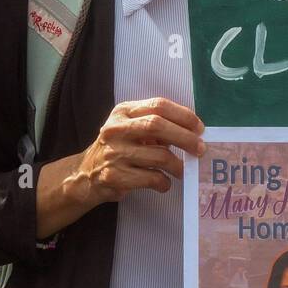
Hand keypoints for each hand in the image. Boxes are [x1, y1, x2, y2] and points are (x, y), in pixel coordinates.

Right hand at [76, 97, 204, 202]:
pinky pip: (152, 178)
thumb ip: (156, 124)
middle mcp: (116, 129)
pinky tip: (164, 182)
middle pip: (157, 126)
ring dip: (179, 165)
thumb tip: (193, 132)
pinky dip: (164, 182)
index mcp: (123, 112)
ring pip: (160, 156)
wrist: (86, 175)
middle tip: (201, 149)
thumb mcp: (131, 128)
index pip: (158, 105)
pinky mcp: (115, 177)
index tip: (199, 128)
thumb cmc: (119, 148)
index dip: (183, 116)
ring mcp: (114, 153)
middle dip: (185, 138)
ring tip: (183, 170)